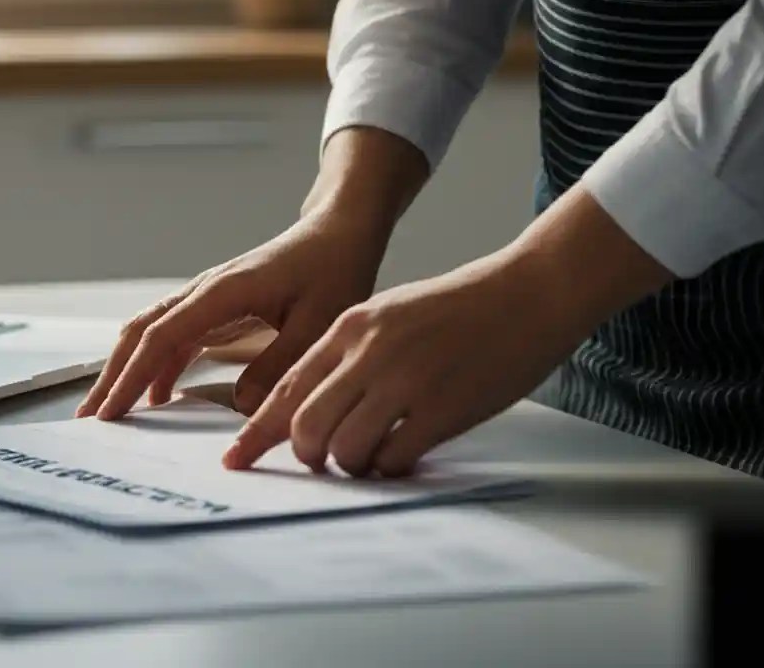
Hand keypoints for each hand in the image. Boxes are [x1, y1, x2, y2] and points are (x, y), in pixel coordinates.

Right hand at [75, 214, 381, 419]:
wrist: (336, 234)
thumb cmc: (332, 271)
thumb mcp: (319, 322)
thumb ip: (280, 364)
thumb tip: (241, 406)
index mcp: (222, 293)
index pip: (161, 338)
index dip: (132, 378)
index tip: (111, 412)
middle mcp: (202, 292)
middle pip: (140, 334)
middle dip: (111, 377)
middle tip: (89, 420)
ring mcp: (204, 299)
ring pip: (149, 334)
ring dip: (125, 371)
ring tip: (108, 412)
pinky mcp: (213, 308)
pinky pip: (171, 337)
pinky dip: (155, 366)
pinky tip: (155, 398)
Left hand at [222, 189, 676, 476]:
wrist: (528, 292)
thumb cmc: (460, 309)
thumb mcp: (389, 316)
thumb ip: (349, 355)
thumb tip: (312, 407)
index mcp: (349, 327)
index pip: (286, 388)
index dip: (256, 432)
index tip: (235, 460)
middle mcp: (368, 352)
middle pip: (304, 426)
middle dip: (306, 456)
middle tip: (323, 463)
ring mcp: (405, 380)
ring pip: (344, 448)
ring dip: (351, 465)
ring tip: (372, 457)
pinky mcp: (442, 408)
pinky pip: (393, 458)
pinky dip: (389, 469)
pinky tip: (403, 458)